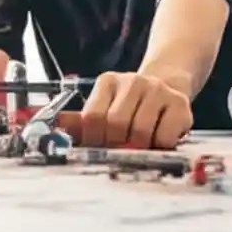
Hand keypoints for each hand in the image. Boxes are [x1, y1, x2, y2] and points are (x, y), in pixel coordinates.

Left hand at [76, 72, 191, 149]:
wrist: (169, 84)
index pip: (92, 116)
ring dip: (139, 147)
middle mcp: (133, 81)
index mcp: (108, 82)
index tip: (98, 148)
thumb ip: (80, 122)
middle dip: (116, 144)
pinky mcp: (180, 104)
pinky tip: (158, 140)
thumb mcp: (105, 106)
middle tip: (120, 149)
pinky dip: (160, 147)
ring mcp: (158, 91)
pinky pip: (165, 138)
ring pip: (141, 133)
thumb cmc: (131, 105)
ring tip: (140, 144)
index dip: (93, 139)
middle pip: (116, 124)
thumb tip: (52, 131)